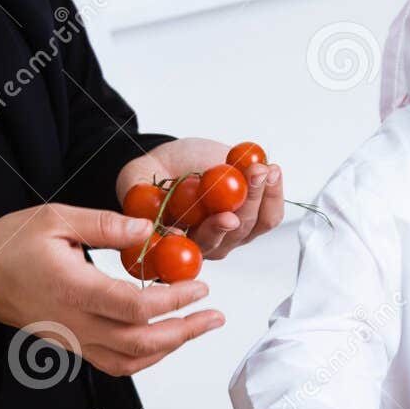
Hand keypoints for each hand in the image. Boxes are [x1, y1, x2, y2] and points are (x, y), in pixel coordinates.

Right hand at [0, 204, 222, 377]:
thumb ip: (106, 224)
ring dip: (171, 347)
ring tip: (199, 326)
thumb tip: (149, 230)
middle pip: (141, 343)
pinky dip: (147, 357)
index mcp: (74, 290)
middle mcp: (77, 322)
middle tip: (214, 314)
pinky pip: (117, 364)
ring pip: (132, 360)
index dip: (173, 300)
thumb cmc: (12, 245)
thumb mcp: (57, 218)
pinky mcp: (74, 346)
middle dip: (185, 330)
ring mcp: (75, 339)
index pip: (134, 307)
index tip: (198, 284)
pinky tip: (166, 340)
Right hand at [115, 138, 283, 260]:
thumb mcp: (135, 180)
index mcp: (178, 243)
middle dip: (245, 203)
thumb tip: (158, 221)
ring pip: (253, 223)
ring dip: (262, 194)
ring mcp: (231, 233)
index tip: (224, 217)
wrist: (172, 162)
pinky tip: (272, 172)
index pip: (197, 246)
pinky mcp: (251, 218)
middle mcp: (207, 244)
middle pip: (231, 233)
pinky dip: (274, 193)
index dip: (211, 233)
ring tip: (263, 168)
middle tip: (252, 176)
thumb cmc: (153, 175)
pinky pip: (269, 215)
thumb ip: (137, 197)